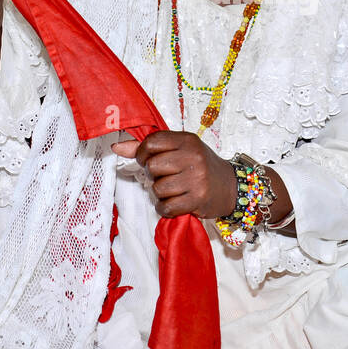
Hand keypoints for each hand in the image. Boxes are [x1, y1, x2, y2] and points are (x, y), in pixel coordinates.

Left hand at [111, 131, 238, 219]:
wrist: (230, 186)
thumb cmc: (201, 166)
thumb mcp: (180, 150)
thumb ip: (149, 148)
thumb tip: (117, 148)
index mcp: (187, 140)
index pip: (152, 142)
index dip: (143, 153)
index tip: (148, 160)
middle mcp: (193, 157)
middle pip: (152, 166)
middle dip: (154, 175)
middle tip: (166, 176)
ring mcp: (196, 179)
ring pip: (158, 188)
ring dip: (161, 193)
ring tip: (174, 190)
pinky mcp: (198, 199)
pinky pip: (166, 206)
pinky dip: (166, 208)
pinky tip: (176, 202)